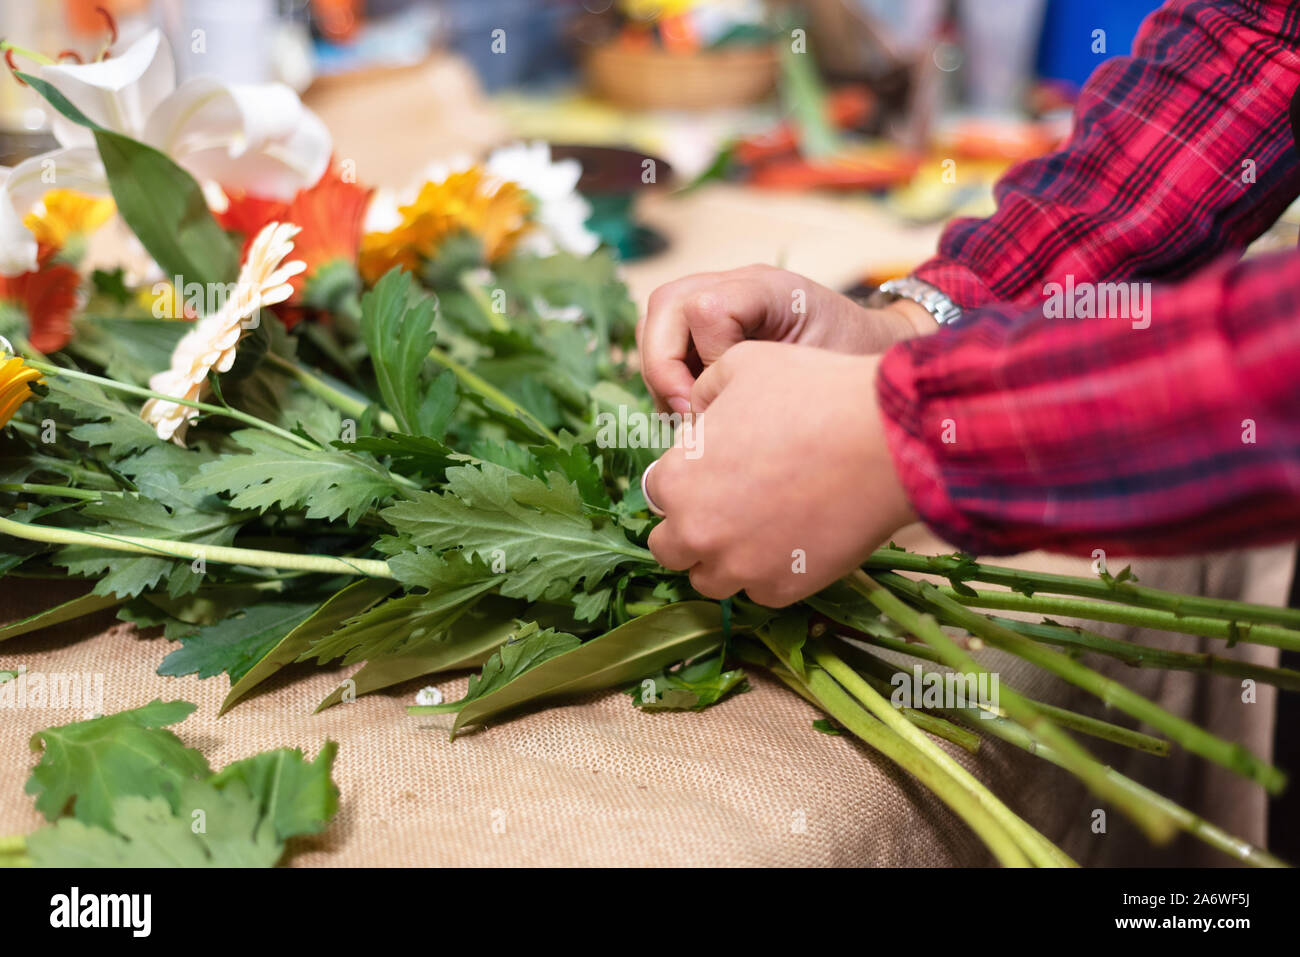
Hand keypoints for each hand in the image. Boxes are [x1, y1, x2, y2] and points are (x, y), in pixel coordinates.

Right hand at [637, 264, 935, 413]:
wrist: (874, 356)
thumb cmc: (853, 366)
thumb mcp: (818, 372)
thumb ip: (761, 380)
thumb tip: (700, 415)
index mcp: (770, 288)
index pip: (706, 307)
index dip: (707, 359)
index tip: (727, 398)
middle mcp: (736, 283)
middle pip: (663, 305)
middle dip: (662, 367)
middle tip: (688, 413)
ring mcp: (718, 297)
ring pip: (654, 323)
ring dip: (659, 374)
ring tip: (689, 414)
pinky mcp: (707, 324)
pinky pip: (664, 340)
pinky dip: (668, 377)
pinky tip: (695, 406)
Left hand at [644, 341, 916, 606]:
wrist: (884, 441)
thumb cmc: (811, 393)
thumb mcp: (741, 365)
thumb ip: (704, 392)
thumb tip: (699, 412)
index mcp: (675, 480)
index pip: (655, 494)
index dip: (683, 481)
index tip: (709, 473)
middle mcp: (696, 532)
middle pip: (671, 548)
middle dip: (691, 529)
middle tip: (728, 507)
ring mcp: (739, 567)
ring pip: (710, 579)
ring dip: (723, 559)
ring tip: (758, 530)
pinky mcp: (782, 589)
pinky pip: (761, 591)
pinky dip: (769, 572)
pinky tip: (793, 541)